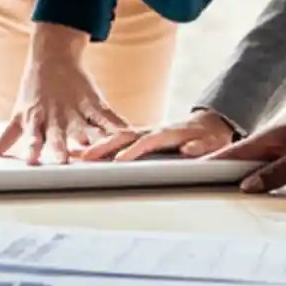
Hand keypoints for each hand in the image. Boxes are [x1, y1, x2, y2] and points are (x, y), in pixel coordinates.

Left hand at [0, 23, 124, 164]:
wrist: (53, 59)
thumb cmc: (33, 93)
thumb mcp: (17, 117)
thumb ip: (3, 140)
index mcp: (38, 121)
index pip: (34, 137)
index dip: (33, 148)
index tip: (32, 161)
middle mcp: (57, 118)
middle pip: (59, 135)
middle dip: (61, 147)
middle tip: (63, 161)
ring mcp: (77, 111)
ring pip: (85, 128)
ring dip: (91, 140)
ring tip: (97, 150)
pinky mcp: (94, 103)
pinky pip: (108, 117)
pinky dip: (118, 126)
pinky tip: (129, 135)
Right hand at [81, 109, 235, 161]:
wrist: (207, 125)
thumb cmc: (209, 137)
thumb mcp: (212, 142)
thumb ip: (201, 147)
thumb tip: (188, 151)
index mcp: (168, 133)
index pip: (147, 142)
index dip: (133, 151)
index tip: (119, 161)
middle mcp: (151, 130)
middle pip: (122, 136)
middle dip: (102, 146)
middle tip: (83, 156)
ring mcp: (143, 133)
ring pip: (114, 137)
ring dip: (94, 145)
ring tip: (73, 154)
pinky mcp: (137, 138)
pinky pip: (115, 140)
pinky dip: (98, 146)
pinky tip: (82, 153)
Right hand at [208, 98, 285, 193]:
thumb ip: (278, 173)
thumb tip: (248, 186)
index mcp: (267, 139)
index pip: (229, 155)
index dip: (208, 166)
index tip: (187, 176)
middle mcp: (270, 137)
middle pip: (238, 158)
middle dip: (220, 172)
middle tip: (201, 188)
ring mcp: (281, 138)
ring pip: (255, 159)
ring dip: (242, 173)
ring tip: (227, 189)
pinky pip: (270, 157)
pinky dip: (262, 169)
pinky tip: (264, 179)